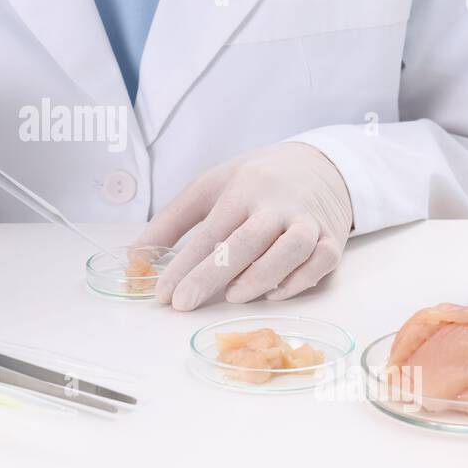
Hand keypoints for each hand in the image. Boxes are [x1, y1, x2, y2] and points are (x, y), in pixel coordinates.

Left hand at [135, 144, 353, 311]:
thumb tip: (135, 257)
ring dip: (261, 277)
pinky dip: (298, 281)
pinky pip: (319, 262)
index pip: (211, 231)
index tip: (162, 294)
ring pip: (290, 250)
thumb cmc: (254, 181)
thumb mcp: (209, 187)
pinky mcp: (332, 239)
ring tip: (233, 297)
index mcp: (243, 188)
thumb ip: (172, 221)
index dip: (185, 265)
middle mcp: (277, 204)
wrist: (319, 164)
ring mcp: (308, 221)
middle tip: (184, 304)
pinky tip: (274, 293)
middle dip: (212, 274)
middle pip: (246, 241)